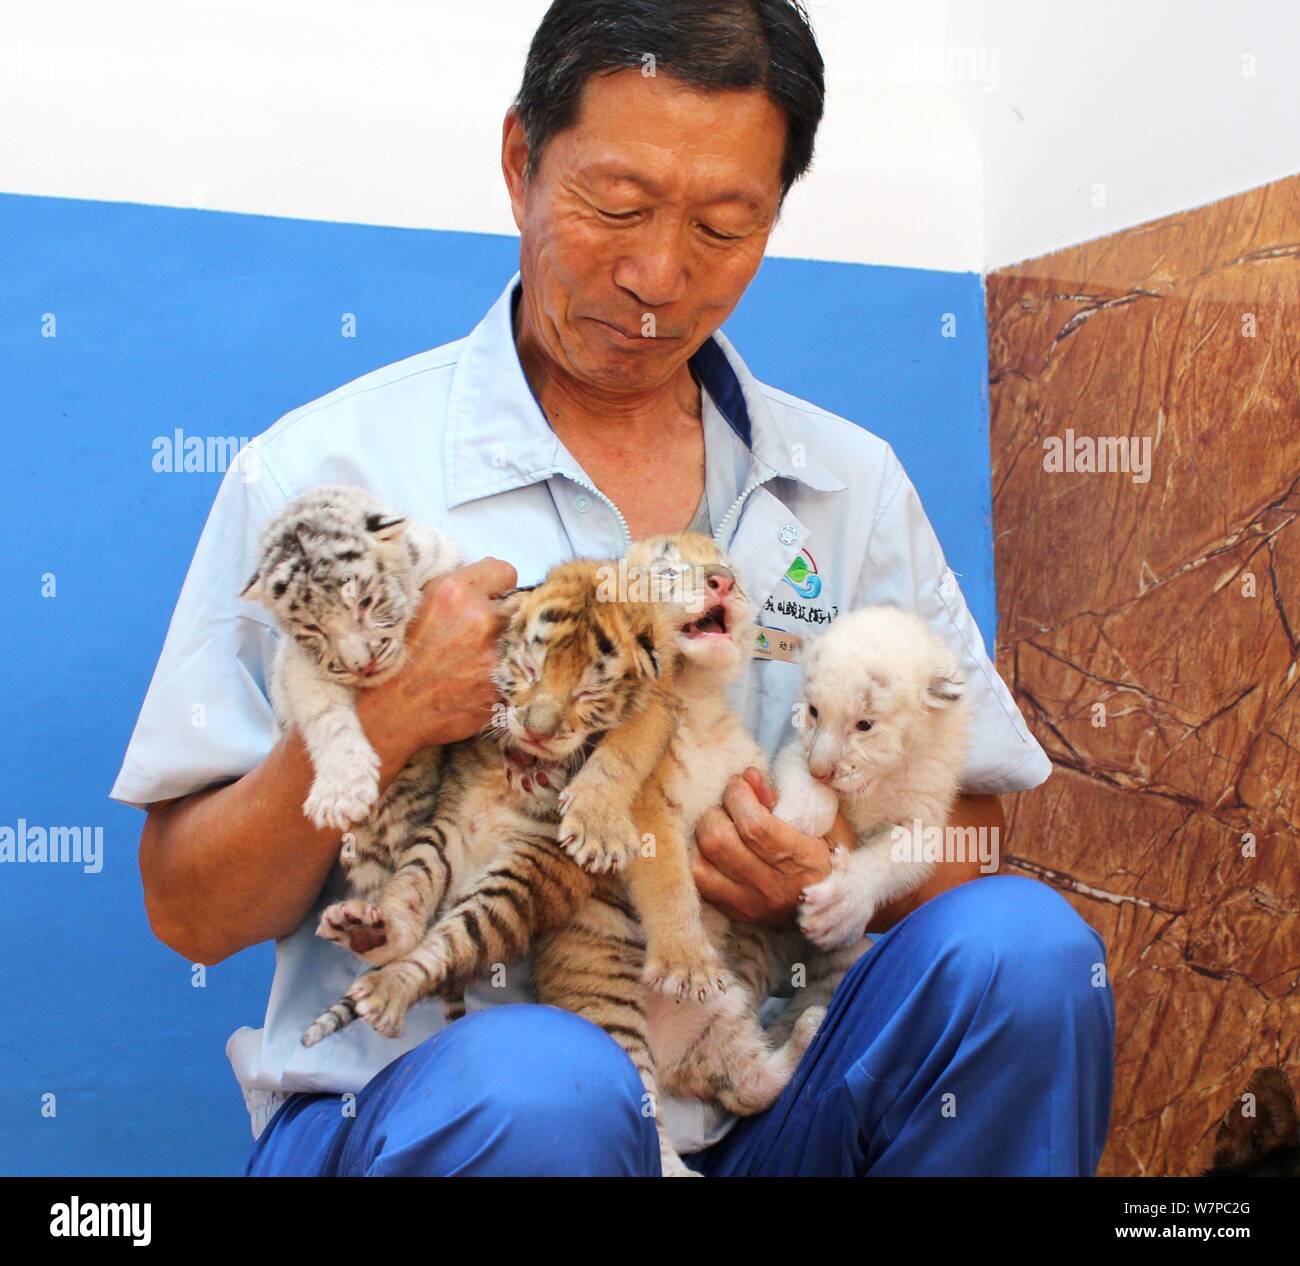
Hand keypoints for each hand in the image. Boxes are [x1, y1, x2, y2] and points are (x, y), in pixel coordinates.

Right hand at [357, 556, 517, 754]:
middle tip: (475, 635)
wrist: (386, 713)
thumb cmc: (393, 658)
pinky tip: (472, 685)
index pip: (505, 572)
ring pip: (516, 641)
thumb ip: (454, 590)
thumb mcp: (412, 605)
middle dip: (499, 617)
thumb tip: (487, 584)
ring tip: (470, 662)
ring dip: (501, 648)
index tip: (486, 599)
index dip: (495, 587)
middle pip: (515, 606)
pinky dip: (499, 678)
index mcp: (455, 593)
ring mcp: (494, 658)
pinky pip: (512, 674)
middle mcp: (480, 620)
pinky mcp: (502, 690)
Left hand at [692, 767, 857, 926]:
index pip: (754, 826)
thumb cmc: (832, 858)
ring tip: (718, 825)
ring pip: (699, 865)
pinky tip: (711, 847)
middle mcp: (771, 885)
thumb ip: (789, 797)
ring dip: (702, 837)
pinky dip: (698, 858)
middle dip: (716, 812)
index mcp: (800, 860)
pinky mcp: (734, 913)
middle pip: (718, 842)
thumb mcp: (827, 824)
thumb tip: (749, 775)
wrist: (835, 910)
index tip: (740, 783)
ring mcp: (748, 903)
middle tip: (727, 805)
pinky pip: (698, 884)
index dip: (738, 797)